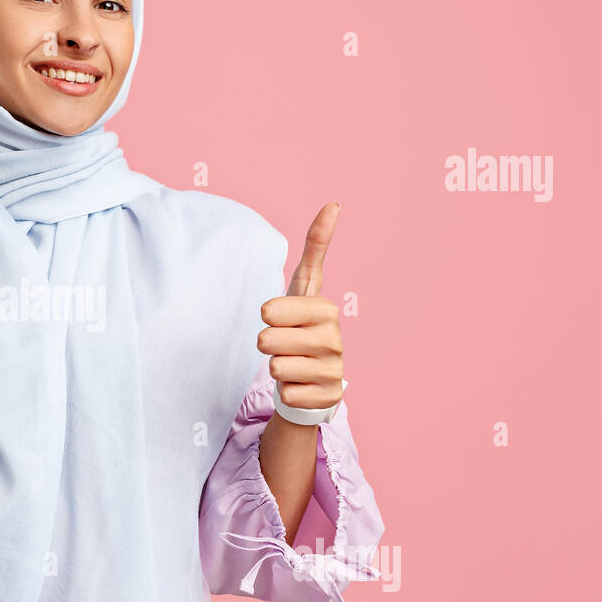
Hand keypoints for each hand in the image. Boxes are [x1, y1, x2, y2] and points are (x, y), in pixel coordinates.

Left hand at [257, 202, 344, 409]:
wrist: (313, 374)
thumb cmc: (300, 326)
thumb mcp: (304, 287)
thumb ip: (315, 247)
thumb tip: (334, 203)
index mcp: (326, 309)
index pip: (270, 310)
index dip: (268, 315)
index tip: (277, 316)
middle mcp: (336, 338)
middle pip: (267, 340)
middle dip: (266, 343)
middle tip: (281, 344)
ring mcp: (335, 369)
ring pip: (275, 368)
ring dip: (276, 367)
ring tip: (292, 363)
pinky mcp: (329, 398)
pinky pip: (287, 393)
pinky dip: (287, 391)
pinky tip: (301, 384)